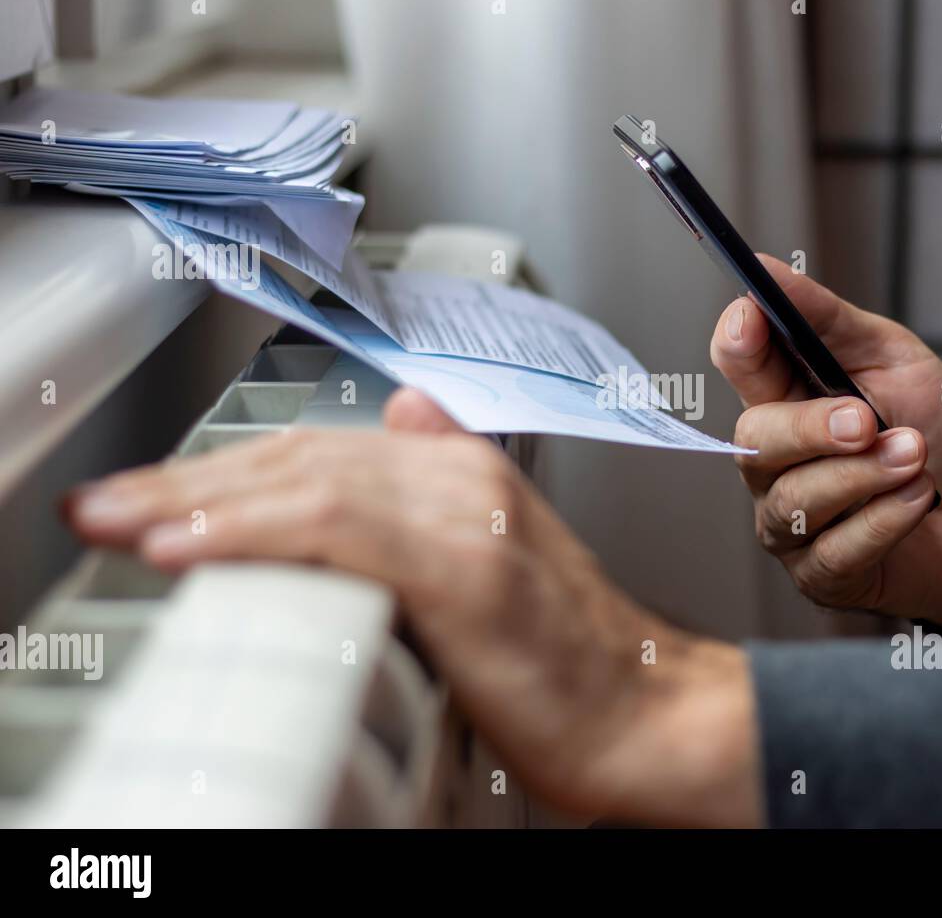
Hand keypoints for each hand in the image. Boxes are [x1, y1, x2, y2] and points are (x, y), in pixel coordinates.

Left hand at [65, 389, 760, 826]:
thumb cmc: (568, 659)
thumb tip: (405, 417)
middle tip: (106, 503)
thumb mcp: (497, 556)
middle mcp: (463, 477)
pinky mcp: (468, 569)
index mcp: (464, 471)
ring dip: (201, 501)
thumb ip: (441, 486)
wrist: (647, 711)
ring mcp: (468, 517)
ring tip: (123, 521)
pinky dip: (254, 533)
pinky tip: (191, 546)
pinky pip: (339, 531)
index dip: (223, 470)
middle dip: (189, 478)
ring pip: (310, 480)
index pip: (319, 449)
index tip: (149, 497)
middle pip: (302, 454)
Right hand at [710, 255, 941, 628]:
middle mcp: (775, 461)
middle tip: (868, 421)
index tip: (754, 318)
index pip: (737, 364)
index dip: (736, 341)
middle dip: (813, 428)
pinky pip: (833, 550)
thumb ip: (829, 319)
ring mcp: (790, 521)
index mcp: (786, 397)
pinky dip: (884, 520)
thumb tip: (763, 267)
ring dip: (865, 476)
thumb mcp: (895, 358)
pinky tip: (919, 500)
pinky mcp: (818, 573)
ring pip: (794, 499)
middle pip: (753, 440)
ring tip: (916, 458)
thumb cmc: (934, 432)